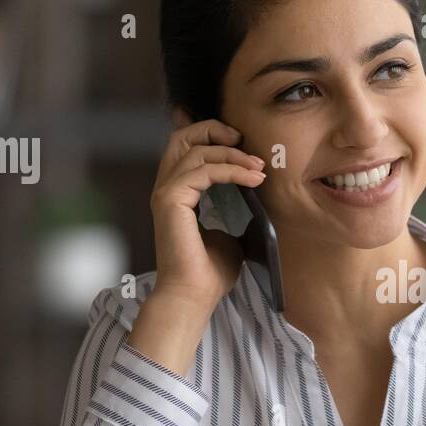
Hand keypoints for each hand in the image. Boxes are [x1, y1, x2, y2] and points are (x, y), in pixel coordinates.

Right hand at [149, 109, 266, 311]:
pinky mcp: (170, 199)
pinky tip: (253, 178)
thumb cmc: (210, 272)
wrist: (194, 295)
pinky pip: (202, 170)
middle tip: (244, 140)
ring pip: (196, 150)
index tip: (246, 149)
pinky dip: (230, 170)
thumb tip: (257, 197)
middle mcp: (167, 188)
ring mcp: (166, 192)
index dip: (214, 139)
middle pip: (182, 137)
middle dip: (214, 130)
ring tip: (259, 167)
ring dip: (232, 154)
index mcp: (178, 194)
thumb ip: (236, 211)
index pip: (188, 149)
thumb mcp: (231, 234)